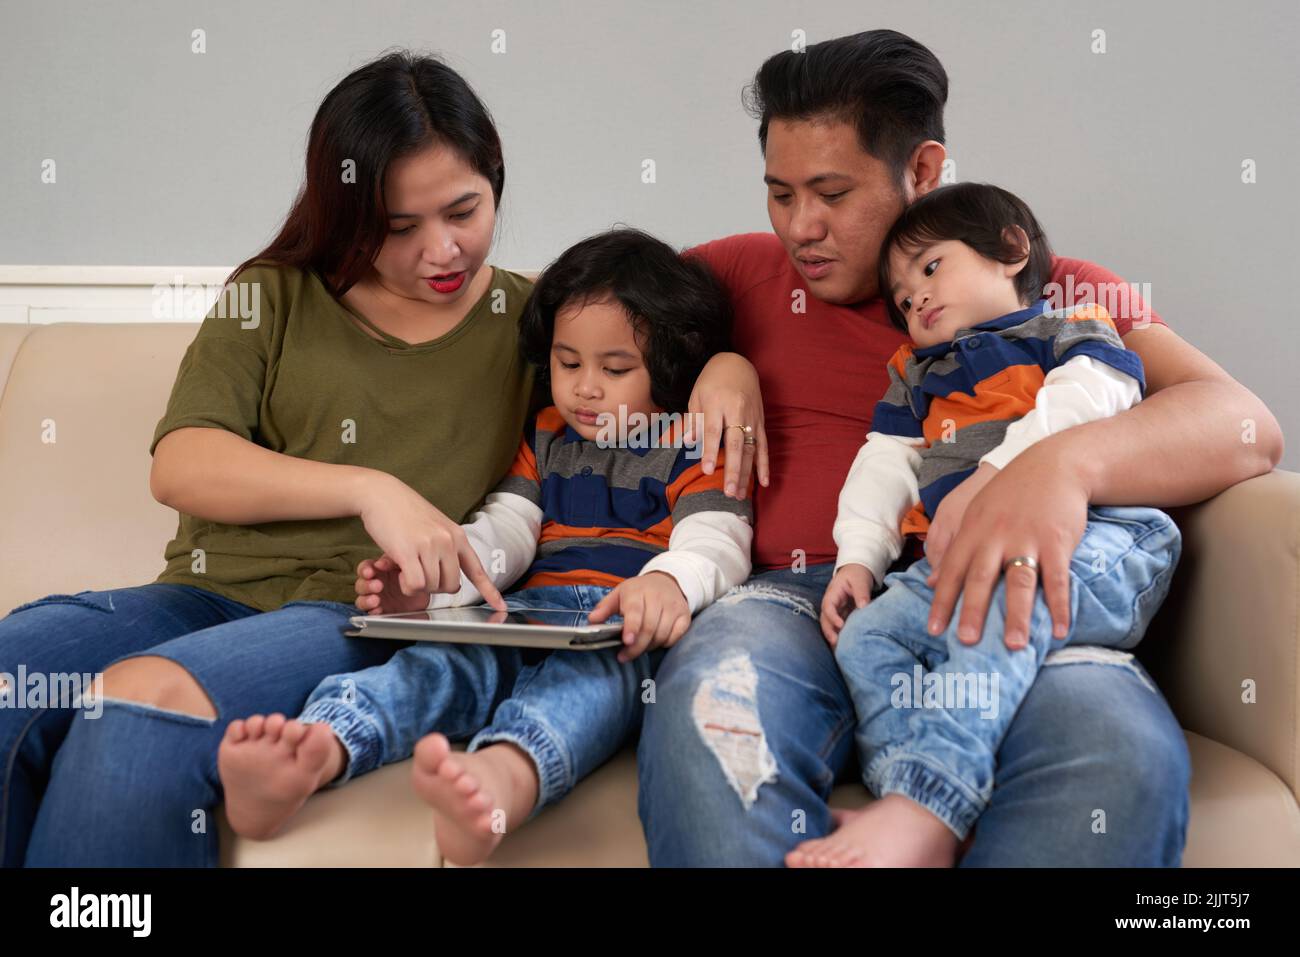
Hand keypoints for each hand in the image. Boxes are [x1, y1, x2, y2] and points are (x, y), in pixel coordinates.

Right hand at [354, 471, 505, 610]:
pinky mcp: (408, 550)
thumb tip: (451, 576)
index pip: (476, 569)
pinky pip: (415, 583)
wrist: (382, 494)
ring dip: (417, 584)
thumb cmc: (404, 511)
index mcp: (457, 536)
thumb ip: (446, 547)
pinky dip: (407, 585)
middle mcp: (448, 540)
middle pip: (451, 585)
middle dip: (435, 588)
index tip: (500, 606)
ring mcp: (429, 545)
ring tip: (406, 568)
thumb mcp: (435, 526)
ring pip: (431, 586)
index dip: (489, 591)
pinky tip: (400, 574)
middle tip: (419, 574)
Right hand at [354, 554, 432, 614]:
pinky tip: (379, 610)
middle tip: (378, 586)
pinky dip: (373, 612)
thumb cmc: (415, 577)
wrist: (424, 596)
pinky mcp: (380, 611)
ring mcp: (376, 599)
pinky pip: (371, 613)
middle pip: (361, 585)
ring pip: (362, 600)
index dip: (365, 570)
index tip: (369, 572)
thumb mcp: (406, 566)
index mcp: (379, 571)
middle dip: (366, 586)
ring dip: (366, 600)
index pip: (365, 568)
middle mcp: (375, 584)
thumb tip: (381, 563)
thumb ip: (393, 562)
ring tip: (376, 600)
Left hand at [588, 571, 690, 662]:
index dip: (632, 628)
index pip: (635, 611)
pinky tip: (655, 642)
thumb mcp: (619, 594)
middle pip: (649, 628)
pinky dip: (665, 644)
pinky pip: (676, 636)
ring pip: (662, 634)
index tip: (627, 641)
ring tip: (638, 648)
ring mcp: (674, 607)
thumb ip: (604, 608)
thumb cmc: (638, 592)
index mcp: (637, 592)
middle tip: (624, 657)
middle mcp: (658, 598)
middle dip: (637, 647)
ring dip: (649, 647)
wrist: (666, 581)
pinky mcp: (685, 615)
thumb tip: (592, 621)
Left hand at [686, 352, 768, 498]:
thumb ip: (694, 420)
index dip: (709, 451)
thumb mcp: (697, 396)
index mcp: (717, 404)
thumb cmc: (711, 381)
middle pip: (736, 444)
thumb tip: (687, 442)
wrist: (737, 364)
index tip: (706, 470)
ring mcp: (752, 418)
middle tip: (728, 492)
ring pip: (751, 449)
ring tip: (739, 494)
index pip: (713, 431)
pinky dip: (764, 464)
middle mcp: (737, 412)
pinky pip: (764, 446)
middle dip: (733, 470)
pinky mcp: (761, 422)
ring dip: (746, 474)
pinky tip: (763, 482)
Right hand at [820, 564, 874, 646]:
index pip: (828, 606)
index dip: (832, 617)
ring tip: (839, 649)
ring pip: (829, 625)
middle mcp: (831, 604)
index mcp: (833, 593)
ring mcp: (835, 610)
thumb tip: (863, 607)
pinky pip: (838, 627)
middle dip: (828, 631)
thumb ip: (861, 593)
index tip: (841, 625)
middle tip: (836, 643)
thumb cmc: (857, 574)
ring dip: (833, 636)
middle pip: (825, 619)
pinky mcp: (842, 615)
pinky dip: (840, 636)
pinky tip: (844, 647)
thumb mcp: (860, 580)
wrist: (856, 571)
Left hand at [924, 451, 1082, 649]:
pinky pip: (1057, 578)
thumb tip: (934, 582)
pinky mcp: (1057, 542)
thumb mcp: (976, 515)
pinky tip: (1060, 630)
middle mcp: (996, 537)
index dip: (942, 600)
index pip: (952, 570)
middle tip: (966, 641)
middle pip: (981, 578)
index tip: (933, 629)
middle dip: (973, 611)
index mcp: (973, 532)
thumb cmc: (1010, 494)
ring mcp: (1027, 540)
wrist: (1053, 465)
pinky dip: (1059, 605)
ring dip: (1018, 615)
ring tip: (1015, 645)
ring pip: (1019, 582)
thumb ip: (956, 548)